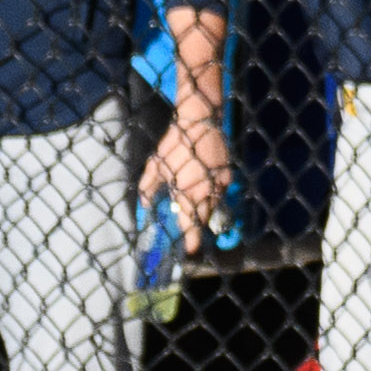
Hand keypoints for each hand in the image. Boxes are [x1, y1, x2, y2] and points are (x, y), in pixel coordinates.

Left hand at [141, 113, 229, 254]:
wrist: (201, 119)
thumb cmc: (174, 144)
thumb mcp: (155, 167)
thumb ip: (147, 189)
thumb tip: (143, 204)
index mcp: (189, 194)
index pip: (191, 225)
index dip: (190, 241)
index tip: (188, 252)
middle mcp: (208, 192)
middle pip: (203, 219)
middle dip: (196, 226)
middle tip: (188, 232)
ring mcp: (220, 182)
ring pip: (213, 206)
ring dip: (204, 211)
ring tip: (194, 211)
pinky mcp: (227, 172)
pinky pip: (220, 192)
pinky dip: (212, 196)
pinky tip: (203, 192)